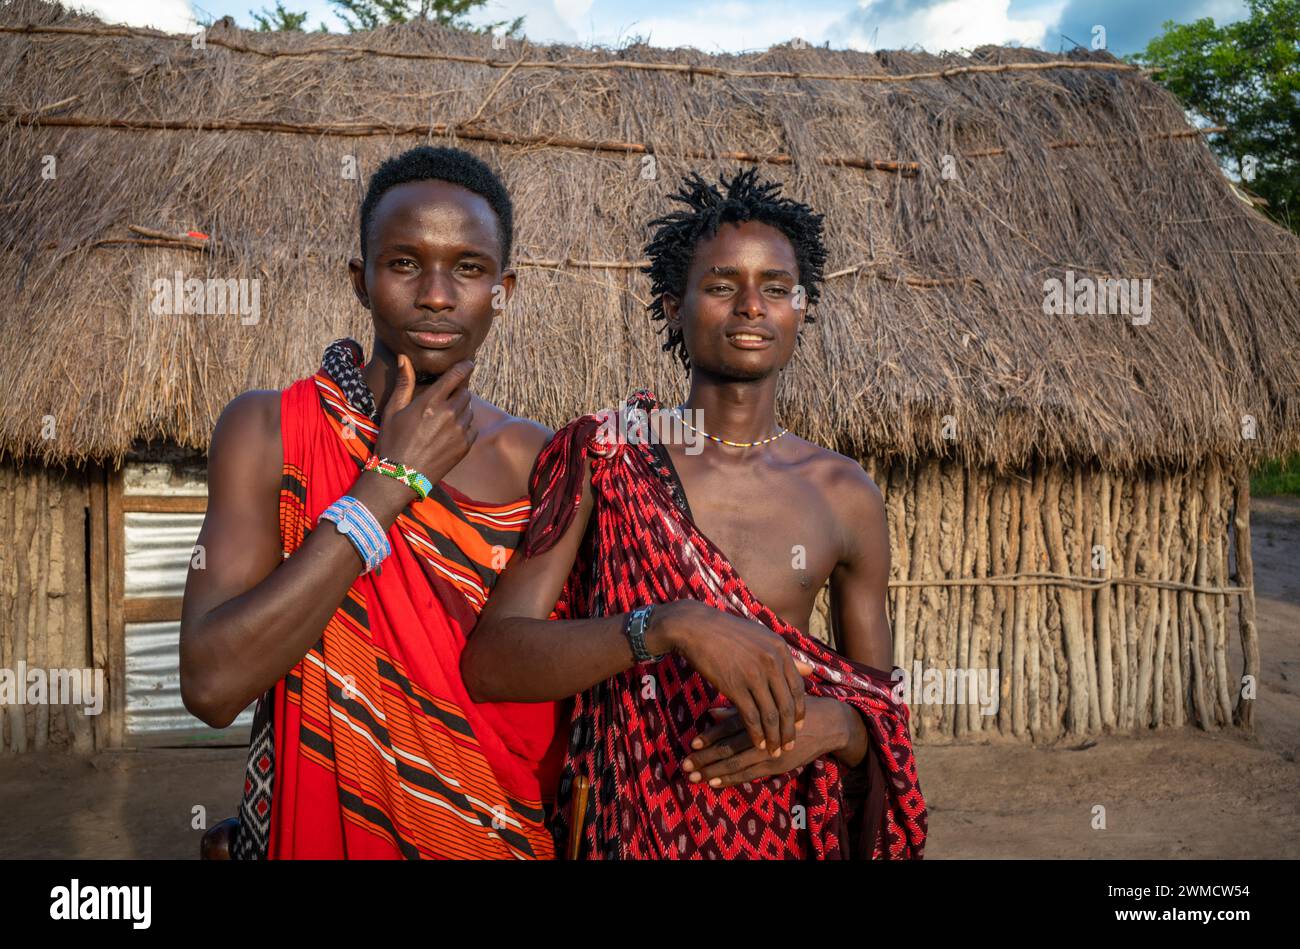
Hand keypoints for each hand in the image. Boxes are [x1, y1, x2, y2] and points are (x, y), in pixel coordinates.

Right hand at [371, 354, 476, 484]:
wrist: (400, 477)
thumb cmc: (392, 442)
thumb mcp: (393, 410)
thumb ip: (404, 383)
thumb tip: (404, 357)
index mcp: (431, 402)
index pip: (456, 376)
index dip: (464, 366)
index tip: (468, 362)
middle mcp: (449, 414)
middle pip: (465, 392)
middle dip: (457, 392)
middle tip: (446, 399)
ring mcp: (459, 431)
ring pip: (469, 410)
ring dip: (461, 409)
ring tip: (444, 418)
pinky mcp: (464, 446)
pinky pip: (472, 428)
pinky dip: (465, 426)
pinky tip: (450, 432)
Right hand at [651, 600, 813, 758]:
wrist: (696, 627)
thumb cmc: (728, 632)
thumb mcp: (762, 637)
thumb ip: (786, 656)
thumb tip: (811, 670)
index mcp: (780, 650)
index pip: (798, 688)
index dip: (800, 711)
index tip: (798, 726)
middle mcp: (772, 662)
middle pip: (787, 705)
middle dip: (790, 730)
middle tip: (789, 745)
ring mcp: (754, 675)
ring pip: (771, 714)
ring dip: (774, 737)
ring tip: (774, 751)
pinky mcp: (735, 687)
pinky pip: (751, 717)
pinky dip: (756, 734)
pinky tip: (758, 744)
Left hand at [679, 696, 862, 787]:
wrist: (829, 723)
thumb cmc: (794, 707)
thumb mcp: (768, 702)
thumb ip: (739, 710)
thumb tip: (711, 713)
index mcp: (760, 714)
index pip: (729, 727)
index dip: (709, 736)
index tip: (691, 744)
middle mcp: (763, 734)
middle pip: (729, 747)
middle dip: (705, 758)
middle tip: (685, 765)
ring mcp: (770, 752)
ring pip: (736, 763)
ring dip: (713, 771)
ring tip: (694, 777)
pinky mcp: (778, 766)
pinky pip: (750, 774)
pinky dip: (731, 779)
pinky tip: (715, 783)